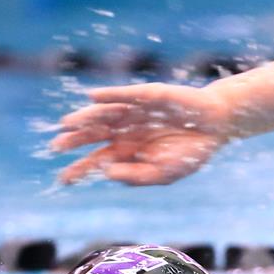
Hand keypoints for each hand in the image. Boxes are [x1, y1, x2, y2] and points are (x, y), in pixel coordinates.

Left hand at [50, 82, 232, 185]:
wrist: (217, 126)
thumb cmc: (191, 151)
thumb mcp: (165, 173)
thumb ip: (136, 176)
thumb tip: (106, 172)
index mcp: (129, 152)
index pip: (98, 160)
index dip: (80, 169)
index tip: (63, 179)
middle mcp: (127, 131)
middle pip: (94, 136)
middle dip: (74, 141)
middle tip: (55, 147)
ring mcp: (135, 113)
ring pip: (104, 115)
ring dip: (85, 117)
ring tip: (66, 123)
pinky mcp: (147, 96)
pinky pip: (123, 95)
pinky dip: (107, 95)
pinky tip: (91, 97)